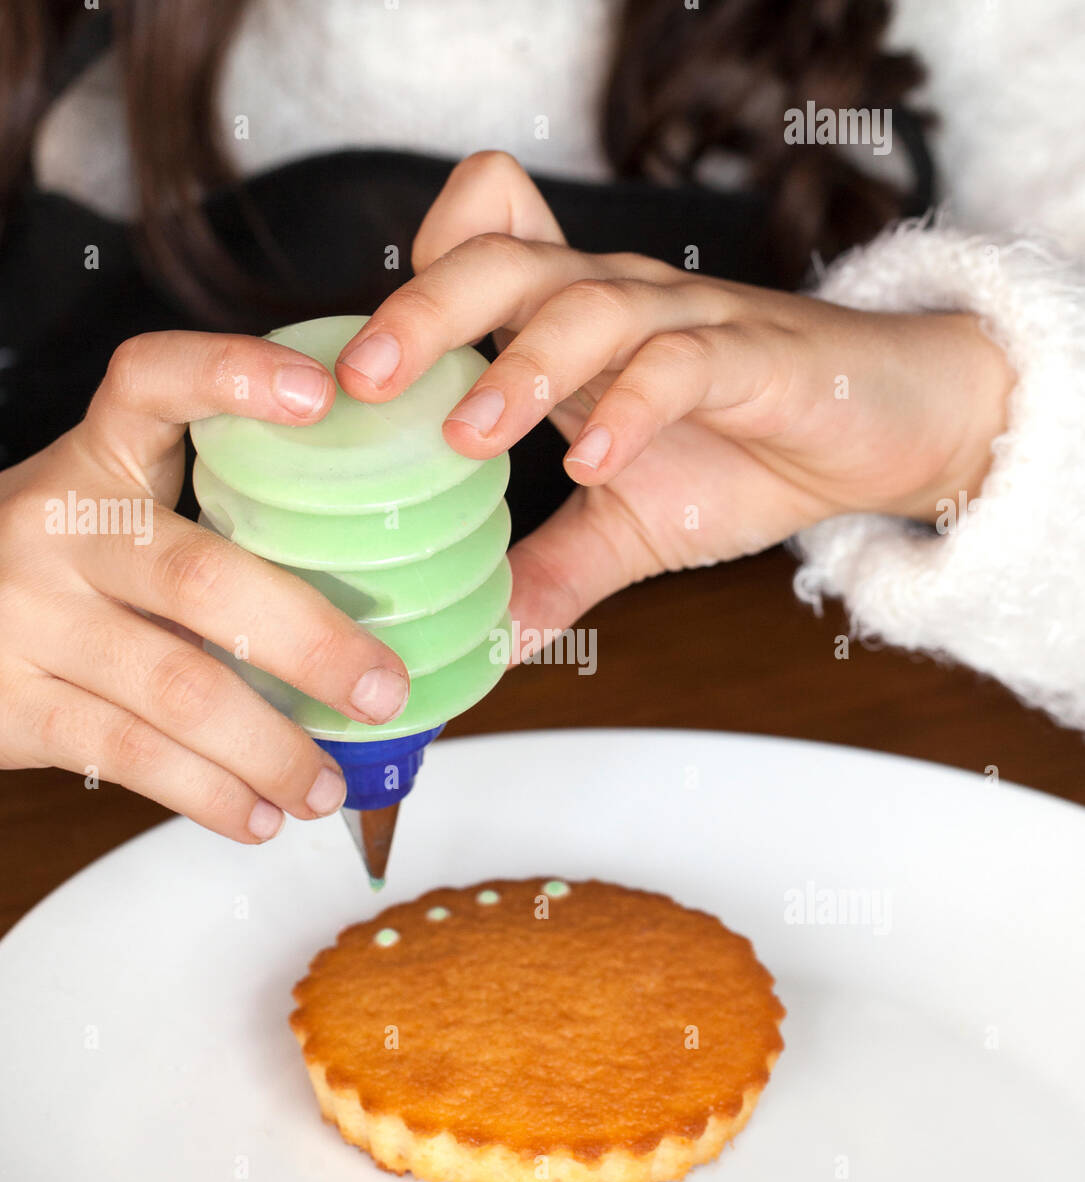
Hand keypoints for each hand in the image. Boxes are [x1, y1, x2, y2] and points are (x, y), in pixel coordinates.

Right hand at [0, 332, 409, 840]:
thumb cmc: (63, 573)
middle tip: (383, 690)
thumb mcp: (114, 522)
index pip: (152, 384)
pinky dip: (209, 794)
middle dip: (310, 644)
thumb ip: (209, 534)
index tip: (320, 393)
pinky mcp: (15, 704)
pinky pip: (131, 755)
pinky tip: (259, 818)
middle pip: (201, 579)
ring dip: (271, 749)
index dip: (231, 375)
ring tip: (328, 787)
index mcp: (97, 462)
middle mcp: (58, 528)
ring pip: (175, 688)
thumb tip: (374, 607)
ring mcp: (29, 619)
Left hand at [336, 151, 1014, 643]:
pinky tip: (595, 466)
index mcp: (568, 328)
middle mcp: (613, 304)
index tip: (349, 377)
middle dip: (421, 311)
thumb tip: (479, 649)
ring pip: (584, 305)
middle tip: (362, 385)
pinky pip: (680, 362)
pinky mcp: (753, 354)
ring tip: (465, 436)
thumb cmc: (747, 457)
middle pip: (498, 258)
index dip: (405, 292)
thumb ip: (549, 574)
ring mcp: (684, 320)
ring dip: (518, 368)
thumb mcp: (627, 528)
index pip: (471, 249)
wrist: (879, 434)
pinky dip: (631, 411)